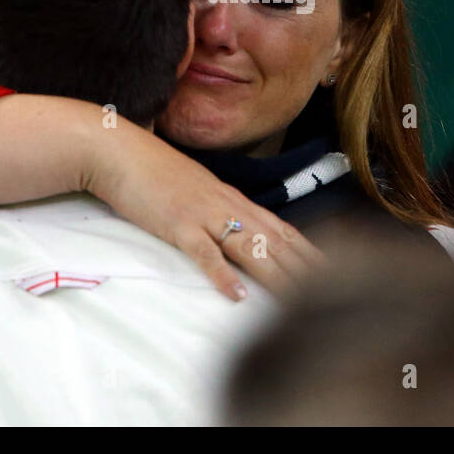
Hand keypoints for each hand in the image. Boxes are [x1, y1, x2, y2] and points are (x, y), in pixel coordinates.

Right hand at [82, 119, 325, 300]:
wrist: (119, 151)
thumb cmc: (153, 171)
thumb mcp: (196, 189)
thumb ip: (218, 208)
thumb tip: (235, 229)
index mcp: (232, 198)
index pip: (281, 228)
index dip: (308, 251)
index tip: (333, 270)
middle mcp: (226, 205)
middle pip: (274, 242)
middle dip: (305, 269)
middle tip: (334, 292)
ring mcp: (204, 214)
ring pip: (249, 248)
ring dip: (276, 276)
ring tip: (300, 302)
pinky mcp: (178, 225)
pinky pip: (204, 253)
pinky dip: (222, 275)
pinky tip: (236, 295)